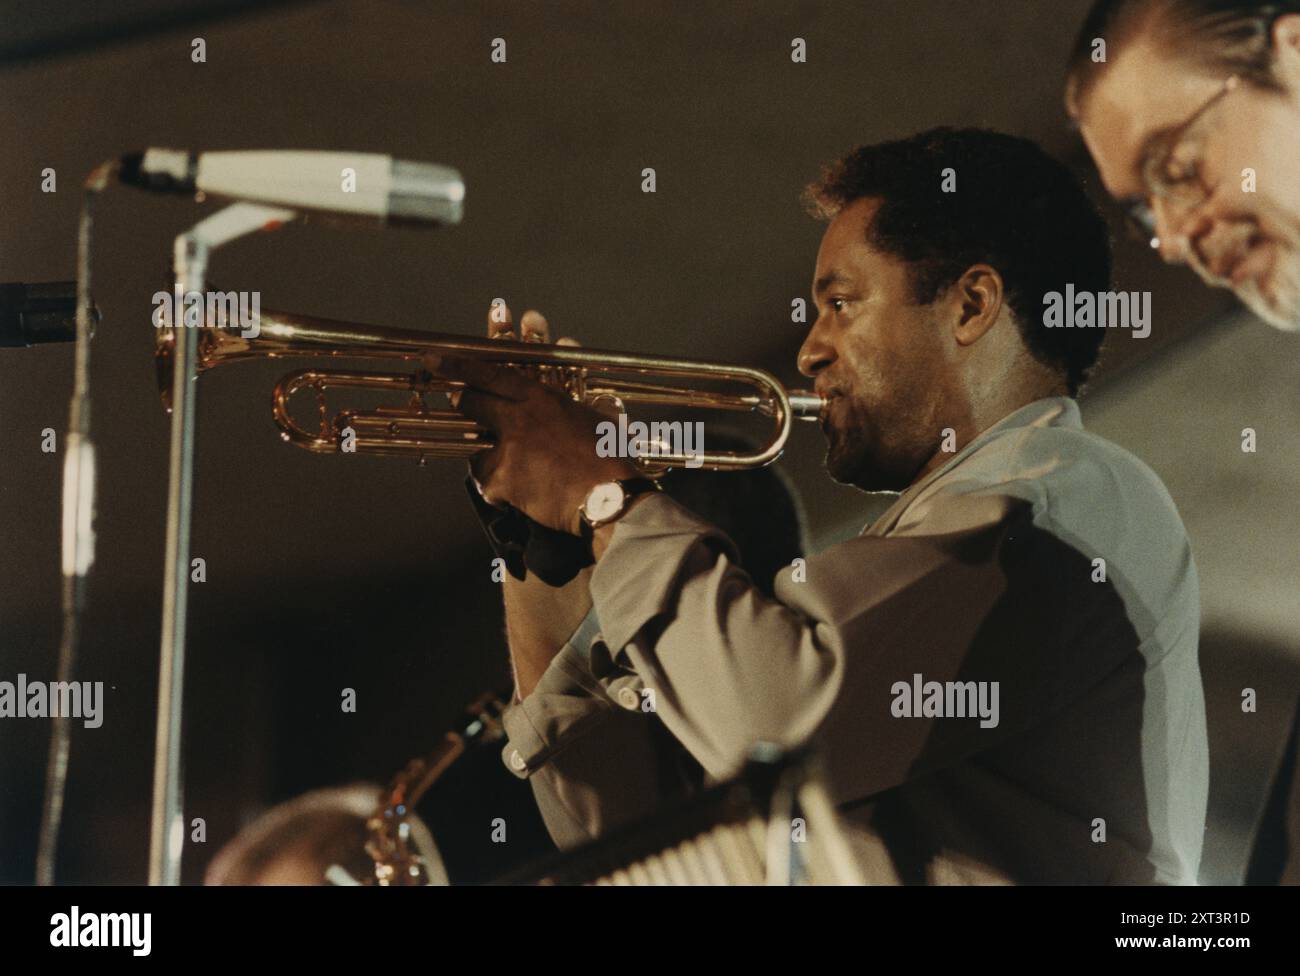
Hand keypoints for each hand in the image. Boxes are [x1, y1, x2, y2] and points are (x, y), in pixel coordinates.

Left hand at [432, 302, 638, 535]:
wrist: (611, 497)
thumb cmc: (611, 458)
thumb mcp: (600, 420)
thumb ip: (586, 405)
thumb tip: (600, 398)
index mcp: (542, 398)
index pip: (491, 373)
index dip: (458, 364)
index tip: (434, 358)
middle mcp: (519, 418)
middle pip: (473, 403)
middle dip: (462, 402)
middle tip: (458, 402)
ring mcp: (507, 448)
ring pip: (478, 448)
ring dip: (490, 457)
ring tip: (519, 470)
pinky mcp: (502, 479)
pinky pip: (488, 483)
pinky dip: (500, 489)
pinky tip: (522, 494)